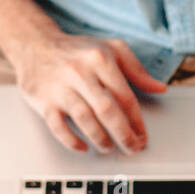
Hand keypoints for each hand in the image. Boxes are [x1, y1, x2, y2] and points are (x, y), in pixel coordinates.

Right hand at [9, 32, 166, 153]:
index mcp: (100, 58)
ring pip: (85, 119)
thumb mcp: (111, 49)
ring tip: (109, 147)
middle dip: (123, 134)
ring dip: (101, 139)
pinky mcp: (43, 100)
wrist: (35, 45)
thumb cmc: (78, 51)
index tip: (143, 135)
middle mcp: (80, 72)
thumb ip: (137, 70)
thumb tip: (160, 88)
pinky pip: (58, 126)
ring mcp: (60, 87)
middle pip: (107, 110)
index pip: (124, 96)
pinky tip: (83, 147)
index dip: (137, 120)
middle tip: (132, 148)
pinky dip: (71, 141)